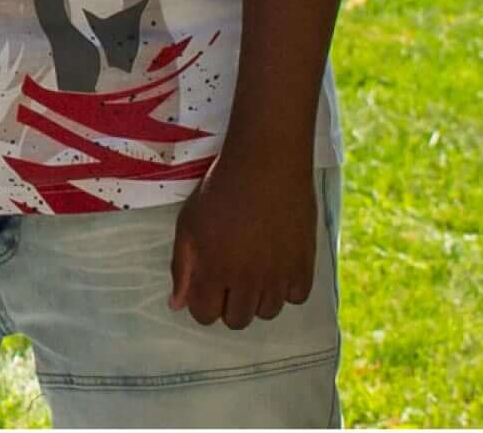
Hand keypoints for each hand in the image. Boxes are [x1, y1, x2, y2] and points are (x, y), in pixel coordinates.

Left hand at [165, 145, 319, 328]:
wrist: (266, 162)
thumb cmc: (221, 189)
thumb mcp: (188, 224)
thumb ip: (181, 268)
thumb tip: (177, 305)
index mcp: (214, 272)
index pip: (205, 315)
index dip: (204, 302)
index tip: (208, 284)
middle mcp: (247, 281)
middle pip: (237, 320)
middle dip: (229, 304)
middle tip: (232, 277)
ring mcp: (278, 275)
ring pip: (268, 312)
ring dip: (258, 298)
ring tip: (256, 270)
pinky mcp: (304, 263)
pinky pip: (297, 297)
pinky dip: (288, 288)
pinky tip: (279, 266)